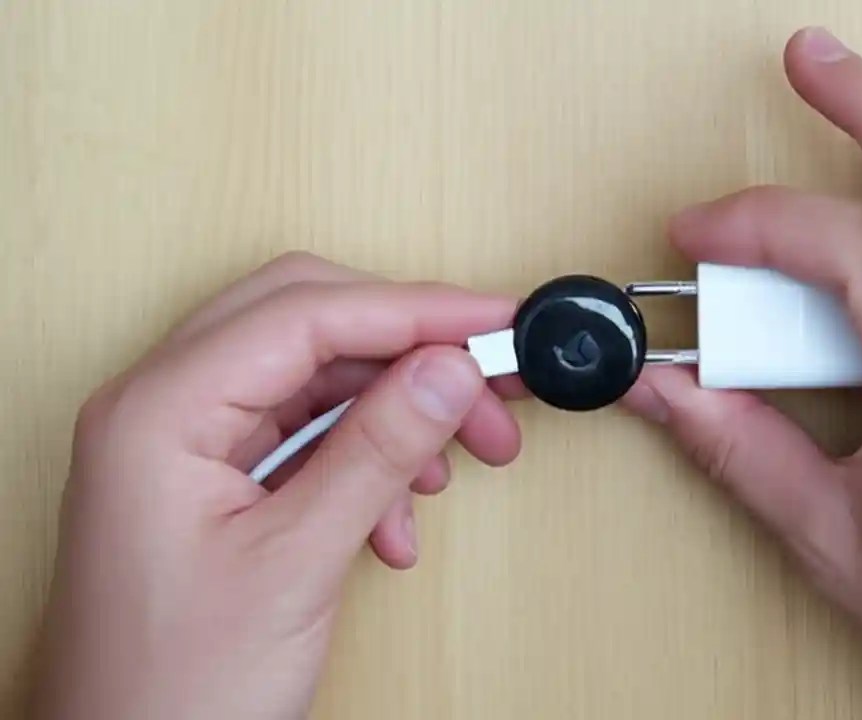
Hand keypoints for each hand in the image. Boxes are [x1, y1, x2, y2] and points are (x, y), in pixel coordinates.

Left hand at [33, 253, 521, 719]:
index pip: (306, 313)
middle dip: (408, 349)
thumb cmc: (170, 690)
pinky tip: (397, 520)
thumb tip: (449, 367)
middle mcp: (164, 409)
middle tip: (489, 383)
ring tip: (454, 463)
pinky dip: (367, 460)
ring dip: (395, 411)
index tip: (495, 320)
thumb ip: (376, 452)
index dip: (414, 309)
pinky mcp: (211, 481)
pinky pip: (306, 436)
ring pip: (314, 380)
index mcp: (159, 411)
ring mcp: (185, 444)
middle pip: (309, 324)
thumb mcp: (294, 563)